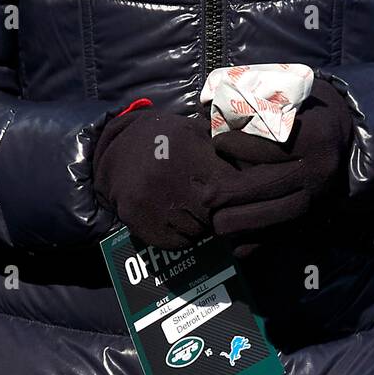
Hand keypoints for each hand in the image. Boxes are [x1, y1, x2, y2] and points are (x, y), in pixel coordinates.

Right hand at [92, 106, 223, 248]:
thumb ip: (223, 145)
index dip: (237, 194)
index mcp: (190, 157)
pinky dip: (182, 236)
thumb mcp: (194, 131)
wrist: (119, 149)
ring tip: (193, 208)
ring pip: (197, 232)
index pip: (230, 190)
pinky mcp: (140, 222)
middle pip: (215, 216)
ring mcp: (154, 205)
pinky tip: (178, 219)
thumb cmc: (166, 139)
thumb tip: (254, 158)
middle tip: (215, 205)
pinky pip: (177, 243)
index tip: (236, 194)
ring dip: (200, 225)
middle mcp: (172, 182)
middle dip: (219, 212)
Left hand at [208, 77, 354, 252]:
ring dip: (245, 222)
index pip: (271, 146)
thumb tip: (205, 107)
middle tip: (204, 195)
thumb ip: (252, 98)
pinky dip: (261, 243)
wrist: (345, 132)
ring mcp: (321, 195)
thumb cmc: (305, 106)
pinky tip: (236, 246)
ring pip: (281, 215)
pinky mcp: (317, 213)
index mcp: (315, 136)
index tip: (216, 143)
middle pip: (273, 185)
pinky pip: (289, 234)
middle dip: (235, 192)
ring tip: (216, 223)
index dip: (239, 145)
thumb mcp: (287, 90)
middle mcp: (321, 169)